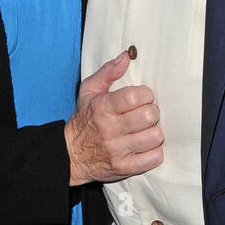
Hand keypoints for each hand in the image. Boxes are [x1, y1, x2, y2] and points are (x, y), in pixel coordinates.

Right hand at [65, 49, 163, 185]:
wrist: (70, 155)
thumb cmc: (84, 120)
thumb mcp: (88, 91)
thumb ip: (108, 72)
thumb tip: (126, 56)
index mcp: (102, 107)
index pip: (135, 97)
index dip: (145, 95)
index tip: (142, 98)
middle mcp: (110, 129)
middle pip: (149, 116)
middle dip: (152, 112)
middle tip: (144, 114)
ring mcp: (118, 150)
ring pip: (155, 136)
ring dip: (154, 132)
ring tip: (145, 130)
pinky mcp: (124, 168)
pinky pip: (154, 158)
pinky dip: (154, 151)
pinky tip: (145, 146)